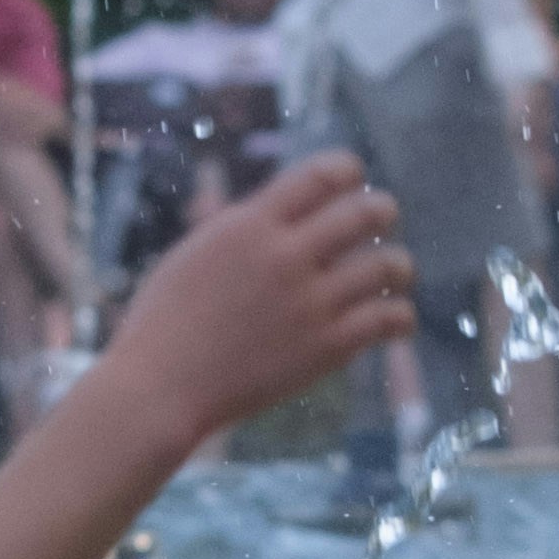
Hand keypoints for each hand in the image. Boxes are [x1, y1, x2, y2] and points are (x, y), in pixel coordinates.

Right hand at [116, 143, 413, 438]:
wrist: (159, 388)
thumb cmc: (165, 322)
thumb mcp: (196, 252)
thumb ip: (244, 227)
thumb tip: (282, 207)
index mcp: (250, 225)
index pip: (322, 173)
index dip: (348, 170)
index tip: (352, 181)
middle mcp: (285, 257)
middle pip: (365, 212)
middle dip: (381, 211)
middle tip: (381, 220)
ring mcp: (309, 304)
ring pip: (387, 266)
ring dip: (398, 265)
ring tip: (396, 272)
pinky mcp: (325, 349)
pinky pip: (388, 320)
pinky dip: (399, 315)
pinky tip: (394, 318)